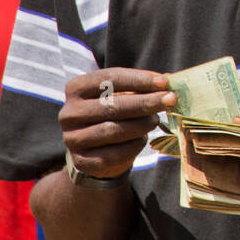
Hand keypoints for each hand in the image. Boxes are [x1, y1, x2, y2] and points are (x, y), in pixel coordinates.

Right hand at [58, 68, 175, 180]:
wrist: (96, 150)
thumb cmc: (113, 114)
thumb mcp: (121, 95)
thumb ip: (139, 87)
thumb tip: (168, 81)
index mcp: (76, 88)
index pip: (110, 78)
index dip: (139, 79)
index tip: (165, 82)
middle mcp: (69, 113)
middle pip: (112, 106)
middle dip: (145, 102)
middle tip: (170, 100)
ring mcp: (72, 139)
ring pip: (113, 130)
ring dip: (141, 124)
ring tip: (156, 120)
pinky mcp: (82, 161)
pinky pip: (114, 154)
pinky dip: (134, 145)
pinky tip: (143, 139)